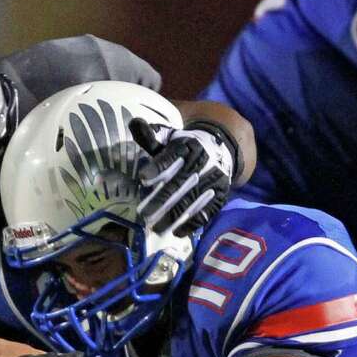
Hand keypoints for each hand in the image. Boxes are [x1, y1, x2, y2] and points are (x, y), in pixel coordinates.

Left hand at [131, 118, 234, 235]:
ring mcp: (213, 179)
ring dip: (174, 216)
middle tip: (144, 215)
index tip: (142, 179)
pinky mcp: (220, 194)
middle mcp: (202, 162)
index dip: (157, 167)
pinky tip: (178, 233)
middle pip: (179, 183)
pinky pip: (207, 211)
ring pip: (191, 199)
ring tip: (156, 229)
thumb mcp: (170, 138)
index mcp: (187, 145)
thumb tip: (134, 123)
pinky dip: (193, 223)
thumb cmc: (186, 148)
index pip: (170, 157)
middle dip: (161, 200)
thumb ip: (152, 136)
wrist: (222, 150)